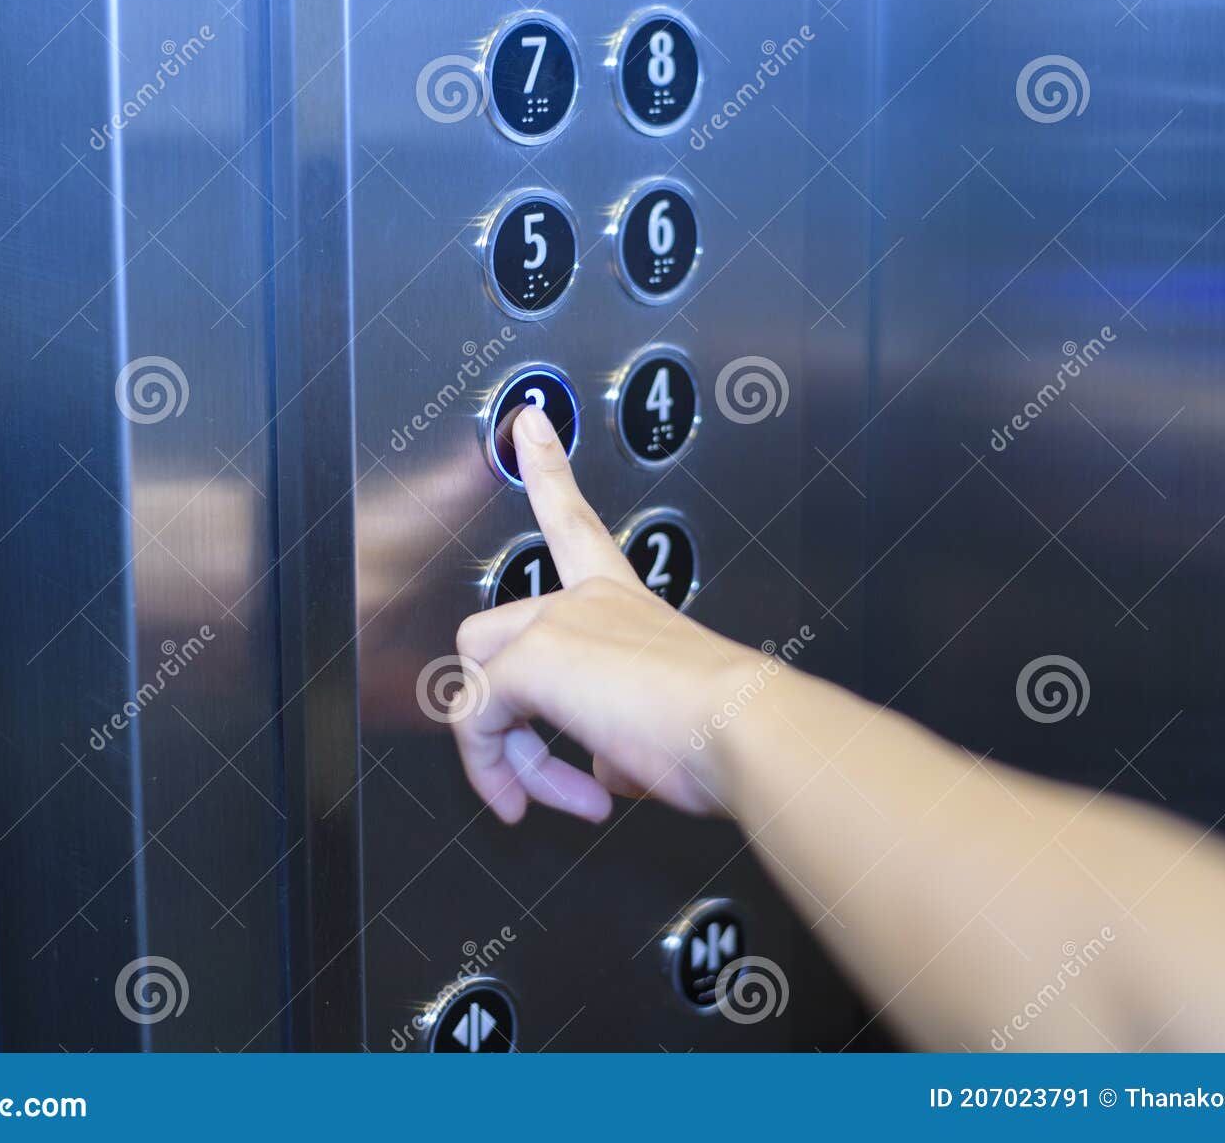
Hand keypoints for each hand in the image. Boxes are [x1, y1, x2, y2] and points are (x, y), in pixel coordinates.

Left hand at [451, 405, 760, 823]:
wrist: (747, 732)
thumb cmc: (726, 731)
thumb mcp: (663, 730)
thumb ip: (618, 740)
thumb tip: (603, 771)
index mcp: (624, 602)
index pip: (576, 523)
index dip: (549, 470)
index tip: (530, 424)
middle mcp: (588, 602)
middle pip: (490, 633)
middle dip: (500, 715)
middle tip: (548, 777)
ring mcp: (556, 624)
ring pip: (477, 686)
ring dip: (507, 756)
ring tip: (554, 799)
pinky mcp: (532, 659)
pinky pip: (478, 723)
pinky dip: (498, 772)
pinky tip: (542, 801)